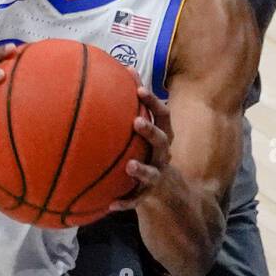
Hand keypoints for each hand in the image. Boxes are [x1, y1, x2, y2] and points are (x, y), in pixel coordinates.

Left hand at [108, 81, 172, 211]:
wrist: (166, 190)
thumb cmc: (148, 149)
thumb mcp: (146, 128)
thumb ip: (137, 103)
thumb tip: (124, 69)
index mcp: (163, 135)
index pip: (164, 115)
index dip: (153, 102)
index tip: (139, 90)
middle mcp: (163, 154)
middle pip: (162, 141)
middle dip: (151, 131)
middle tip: (136, 122)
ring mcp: (158, 174)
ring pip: (153, 172)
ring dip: (142, 169)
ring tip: (129, 166)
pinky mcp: (147, 195)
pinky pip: (136, 200)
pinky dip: (125, 202)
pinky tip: (110, 205)